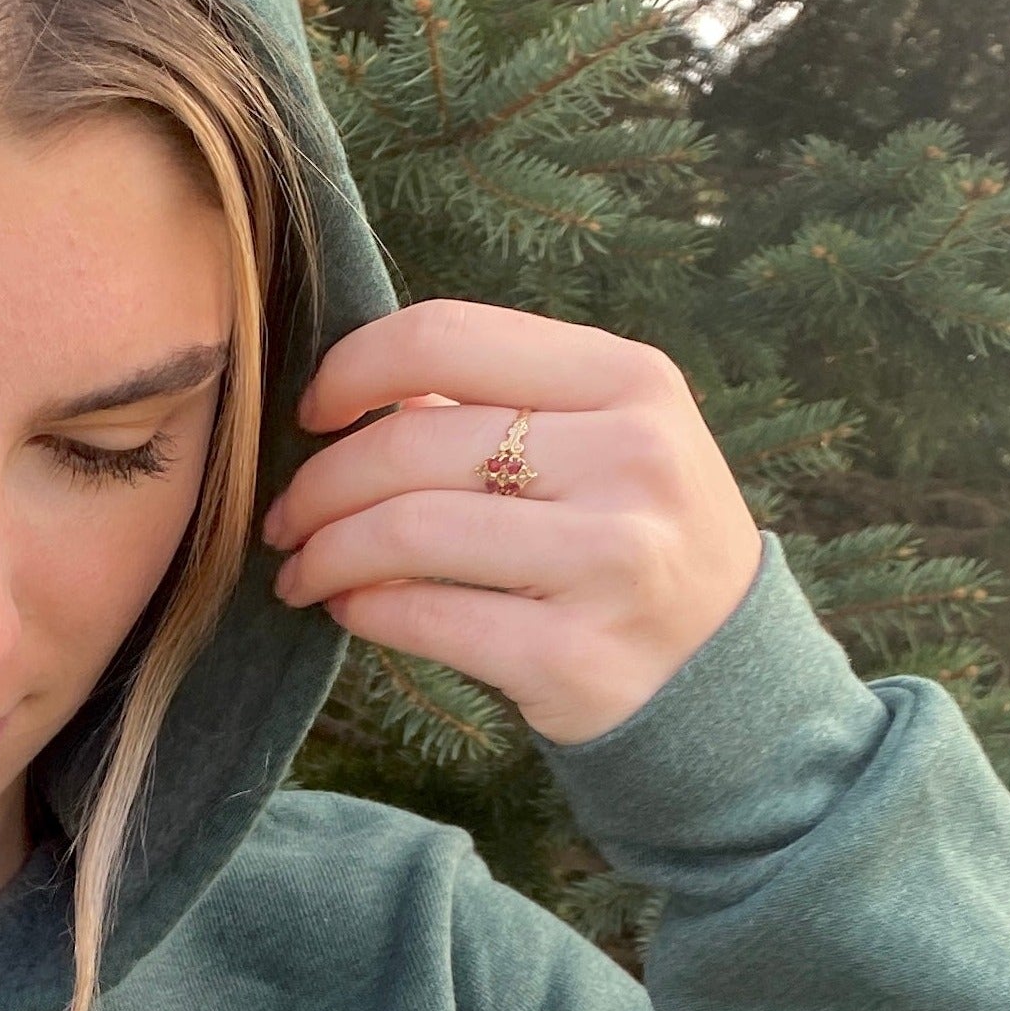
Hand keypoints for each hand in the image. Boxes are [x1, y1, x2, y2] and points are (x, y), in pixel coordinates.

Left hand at [259, 300, 762, 745]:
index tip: (314, 414)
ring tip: (300, 569)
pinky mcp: (574, 655)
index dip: (350, 370)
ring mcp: (610, 560)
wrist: (725, 675)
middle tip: (284, 517)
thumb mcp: (605, 438)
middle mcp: (632, 458)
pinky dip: (363, 609)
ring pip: (404, 531)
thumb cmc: (631, 534)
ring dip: (322, 552)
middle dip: (316, 484)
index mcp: (631, 379)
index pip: (446, 336)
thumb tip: (354, 392)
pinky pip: (422, 617)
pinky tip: (350, 608)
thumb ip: (495, 399)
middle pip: (409, 443)